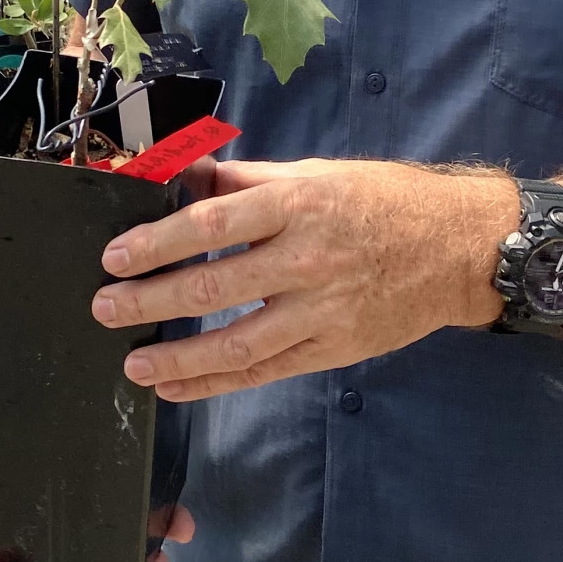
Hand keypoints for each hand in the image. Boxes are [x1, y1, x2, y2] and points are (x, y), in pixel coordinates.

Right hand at [0, 348, 193, 561]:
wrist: (73, 311)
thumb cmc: (21, 345)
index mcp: (13, 478)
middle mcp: (60, 487)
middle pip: (67, 549)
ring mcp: (102, 476)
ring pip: (116, 533)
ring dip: (137, 557)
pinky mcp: (140, 457)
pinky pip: (154, 498)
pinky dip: (168, 517)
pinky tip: (181, 521)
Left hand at [91, 158, 517, 398]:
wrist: (457, 248)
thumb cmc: (381, 201)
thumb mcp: (315, 174)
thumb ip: (245, 180)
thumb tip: (182, 175)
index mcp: (297, 203)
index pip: (211, 226)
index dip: (157, 244)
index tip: (115, 257)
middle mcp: (306, 258)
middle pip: (212, 288)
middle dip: (149, 302)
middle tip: (105, 308)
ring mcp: (321, 310)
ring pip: (236, 344)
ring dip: (177, 358)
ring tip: (134, 364)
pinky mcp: (333, 348)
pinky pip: (265, 371)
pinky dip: (216, 384)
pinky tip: (179, 387)